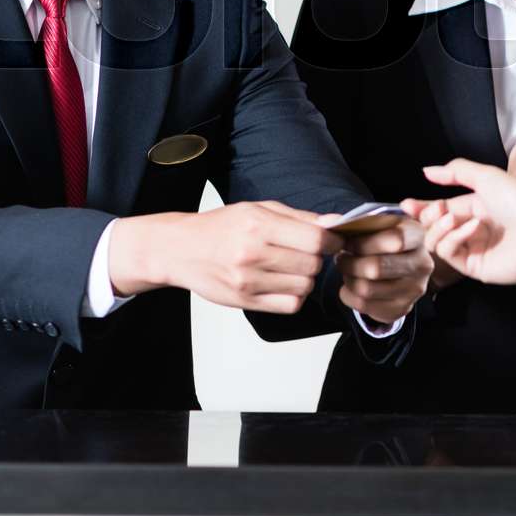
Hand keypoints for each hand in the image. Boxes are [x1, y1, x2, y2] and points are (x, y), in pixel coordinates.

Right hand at [110, 201, 340, 313]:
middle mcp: (252, 254)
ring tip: (292, 267)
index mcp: (258, 225)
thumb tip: (335, 223)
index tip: (333, 240)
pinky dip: (294, 296)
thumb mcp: (258, 209)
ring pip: (303, 286)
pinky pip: (289, 305)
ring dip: (306, 278)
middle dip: (318, 259)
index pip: (314, 239)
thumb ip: (298, 217)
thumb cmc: (221, 226)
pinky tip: (284, 284)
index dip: (332, 241)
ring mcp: (247, 281)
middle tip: (309, 253)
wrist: (180, 249)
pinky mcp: (244, 302)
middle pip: (311, 264)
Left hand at [331, 217, 433, 324]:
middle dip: (350, 263)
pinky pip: (363, 305)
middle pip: (376, 268)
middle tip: (340, 257)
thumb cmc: (384, 240)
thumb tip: (325, 223)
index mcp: (418, 236)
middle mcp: (422, 264)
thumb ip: (357, 220)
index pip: (395, 240)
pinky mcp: (401, 308)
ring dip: (348, 278)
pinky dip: (348, 294)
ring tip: (346, 269)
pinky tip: (350, 284)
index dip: (364, 242)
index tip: (347, 241)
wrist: (401, 266)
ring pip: (366, 289)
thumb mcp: (379, 224)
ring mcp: (414, 289)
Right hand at [416, 159, 515, 284]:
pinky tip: (470, 229)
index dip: (423, 207)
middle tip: (434, 210)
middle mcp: (474, 228)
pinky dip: (453, 239)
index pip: (442, 208)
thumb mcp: (486, 176)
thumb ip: (455, 172)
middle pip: (435, 226)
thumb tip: (427, 171)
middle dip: (428, 216)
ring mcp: (474, 249)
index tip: (406, 204)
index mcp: (478, 206)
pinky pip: (449, 253)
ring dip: (438, 227)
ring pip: (437, 241)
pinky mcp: (474, 267)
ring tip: (451, 219)